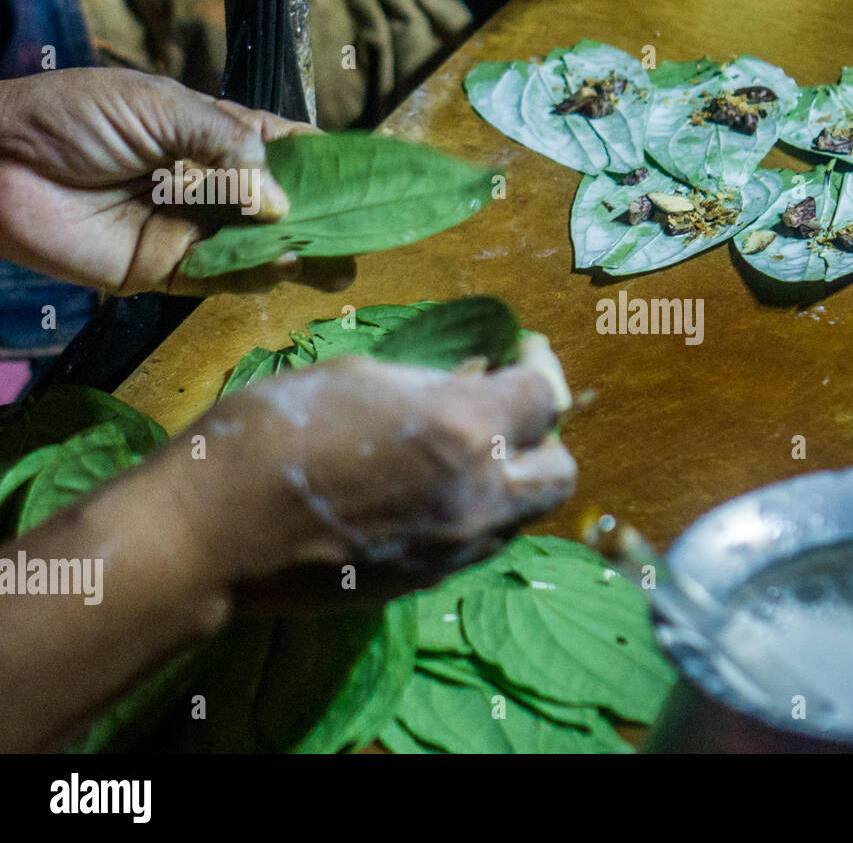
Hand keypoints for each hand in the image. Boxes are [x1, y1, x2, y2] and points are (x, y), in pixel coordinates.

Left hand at [0, 68, 355, 295]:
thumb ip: (226, 146)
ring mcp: (190, 230)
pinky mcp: (165, 271)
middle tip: (369, 229)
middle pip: (279, 205)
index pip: (281, 148)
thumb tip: (280, 200)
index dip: (325, 162)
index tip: (367, 176)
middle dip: (322, 216)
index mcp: (209, 135)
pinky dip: (255, 274)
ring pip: (258, 246)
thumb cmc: (73, 117)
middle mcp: (207, 185)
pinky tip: (286, 264)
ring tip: (339, 257)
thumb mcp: (160, 108)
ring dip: (298, 250)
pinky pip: (220, 277)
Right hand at [155, 334, 575, 610]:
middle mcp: (478, 496)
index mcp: (464, 430)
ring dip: (513, 477)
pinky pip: (481, 542)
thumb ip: (432, 384)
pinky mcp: (429, 580)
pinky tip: (434, 487)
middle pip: (560, 471)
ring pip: (525, 513)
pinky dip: (477, 510)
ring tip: (468, 448)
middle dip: (544, 434)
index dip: (540, 365)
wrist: (213, 535)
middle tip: (506, 410)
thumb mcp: (358, 378)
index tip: (524, 351)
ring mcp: (457, 548)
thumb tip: (476, 383)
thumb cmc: (273, 432)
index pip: (544, 397)